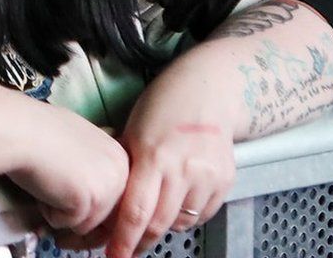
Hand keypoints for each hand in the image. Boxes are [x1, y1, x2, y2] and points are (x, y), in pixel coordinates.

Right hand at [3, 99, 129, 244]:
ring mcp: (107, 189)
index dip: (82, 195)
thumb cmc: (37, 129)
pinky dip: (49, 212)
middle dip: (72, 208)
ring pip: (84, 222)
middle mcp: (120, 173)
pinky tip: (41, 186)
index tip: (63, 185)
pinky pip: (67, 223)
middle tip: (52, 188)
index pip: (108, 194)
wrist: (20, 130)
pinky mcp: (89, 203)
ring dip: (59, 210)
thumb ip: (91, 158)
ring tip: (45, 182)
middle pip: (99, 212)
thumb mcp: (77, 137)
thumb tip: (87, 177)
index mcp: (119, 156)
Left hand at [97, 108, 234, 257]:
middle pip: (160, 223)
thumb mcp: (132, 131)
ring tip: (152, 216)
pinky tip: (176, 201)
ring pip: (182, 222)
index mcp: (154, 156)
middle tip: (127, 250)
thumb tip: (107, 200)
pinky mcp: (225, 181)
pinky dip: (187, 215)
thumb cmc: (163, 107)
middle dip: (141, 242)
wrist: (208, 92)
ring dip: (164, 226)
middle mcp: (184, 170)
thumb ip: (126, 167)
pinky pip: (202, 213)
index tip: (114, 256)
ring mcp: (208, 177)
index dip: (124, 239)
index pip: (137, 211)